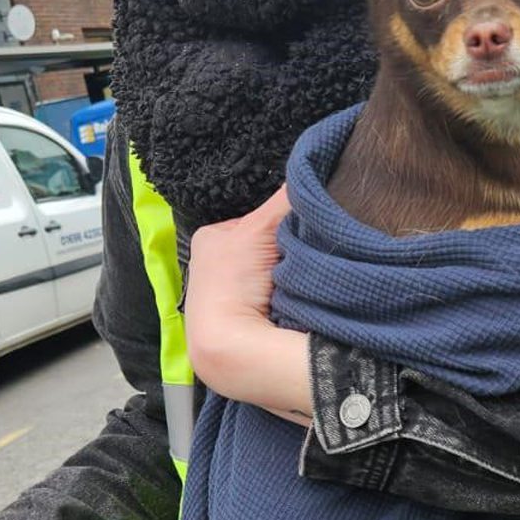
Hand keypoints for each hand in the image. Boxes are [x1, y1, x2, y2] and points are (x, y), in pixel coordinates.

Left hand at [185, 187, 311, 420]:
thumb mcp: (262, 227)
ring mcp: (221, 301)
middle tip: (303, 261)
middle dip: (282, 254)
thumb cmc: (233, 283)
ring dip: (284, 282)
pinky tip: (291, 309)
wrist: (229, 349)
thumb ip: (287, 198)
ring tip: (299, 286)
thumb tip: (310, 170)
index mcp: (208, 240)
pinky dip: (281, 305)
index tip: (301, 235)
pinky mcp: (235, 330)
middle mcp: (209, 267)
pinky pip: (267, 306)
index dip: (281, 226)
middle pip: (262, 250)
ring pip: (266, 279)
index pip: (256, 222)